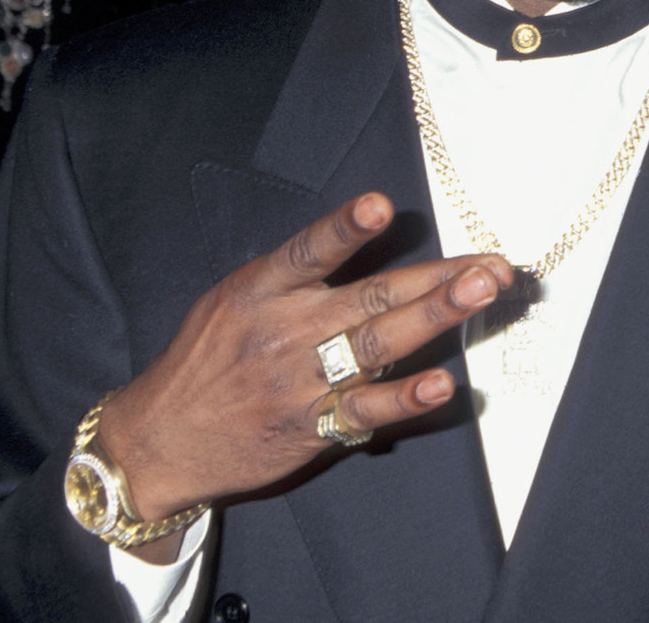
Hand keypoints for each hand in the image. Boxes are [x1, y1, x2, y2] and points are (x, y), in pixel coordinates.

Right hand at [94, 193, 511, 549]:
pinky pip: (365, 410)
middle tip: (491, 264)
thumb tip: (367, 238)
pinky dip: (405, 398)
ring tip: (482, 294)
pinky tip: (442, 384)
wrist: (157, 442)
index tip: (379, 205)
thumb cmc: (206, 359)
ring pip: (378, 344)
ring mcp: (300, 381)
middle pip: (371, 296)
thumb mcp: (233, 300)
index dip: (343, 228)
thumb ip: (295, 274)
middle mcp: (284, 331)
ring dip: (436, 317)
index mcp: (261, 289)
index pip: (307, 251)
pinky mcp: (311, 426)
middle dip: (437, 277)